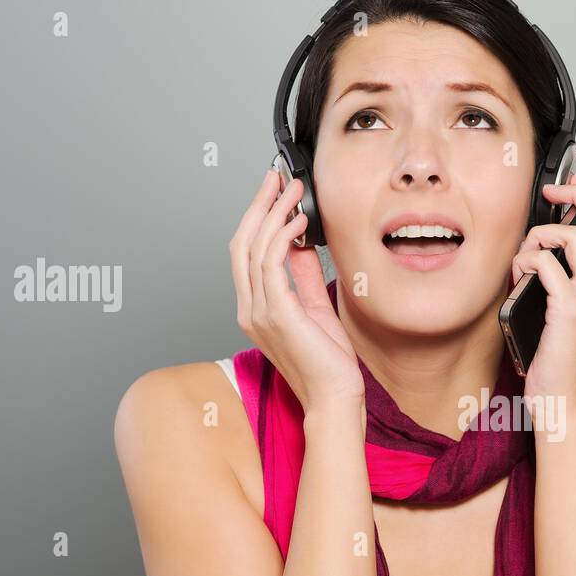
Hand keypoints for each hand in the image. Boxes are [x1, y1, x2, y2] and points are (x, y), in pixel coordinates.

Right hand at [228, 169, 364, 417]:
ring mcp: (259, 312)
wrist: (334, 398)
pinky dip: (283, 237)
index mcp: (255, 309)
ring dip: (274, 213)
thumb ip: (302, 277)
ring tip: (293, 191)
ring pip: (254, 248)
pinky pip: (271, 264)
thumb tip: (299, 245)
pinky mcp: (277, 314)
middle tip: (276, 177)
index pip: (246, 253)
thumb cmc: (328, 365)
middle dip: (259, 204)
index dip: (257, 217)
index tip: (273, 191)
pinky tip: (299, 223)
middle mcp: (250, 309)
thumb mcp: (315, 309)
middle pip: (242, 243)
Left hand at [510, 172, 575, 409]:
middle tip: (551, 194)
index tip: (569, 190)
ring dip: (540, 236)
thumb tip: (544, 256)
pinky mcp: (570, 308)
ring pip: (572, 236)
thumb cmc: (563, 367)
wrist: (564, 404)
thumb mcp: (574, 320)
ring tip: (525, 257)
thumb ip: (569, 287)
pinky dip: (526, 261)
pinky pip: (545, 263)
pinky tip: (517, 276)